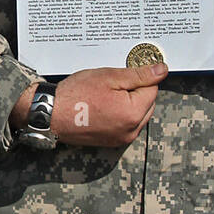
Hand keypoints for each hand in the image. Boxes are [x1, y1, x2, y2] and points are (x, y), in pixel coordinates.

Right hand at [11, 63, 167, 148]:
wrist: (51, 114)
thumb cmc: (76, 94)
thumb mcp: (109, 77)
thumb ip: (139, 75)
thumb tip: (162, 70)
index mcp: (133, 113)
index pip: (152, 89)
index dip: (139, 77)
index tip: (123, 73)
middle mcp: (131, 130)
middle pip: (147, 104)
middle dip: (136, 91)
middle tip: (113, 83)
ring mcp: (122, 139)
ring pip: (138, 115)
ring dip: (129, 103)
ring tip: (106, 95)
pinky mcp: (112, 142)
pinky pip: (126, 125)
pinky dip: (120, 114)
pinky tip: (104, 106)